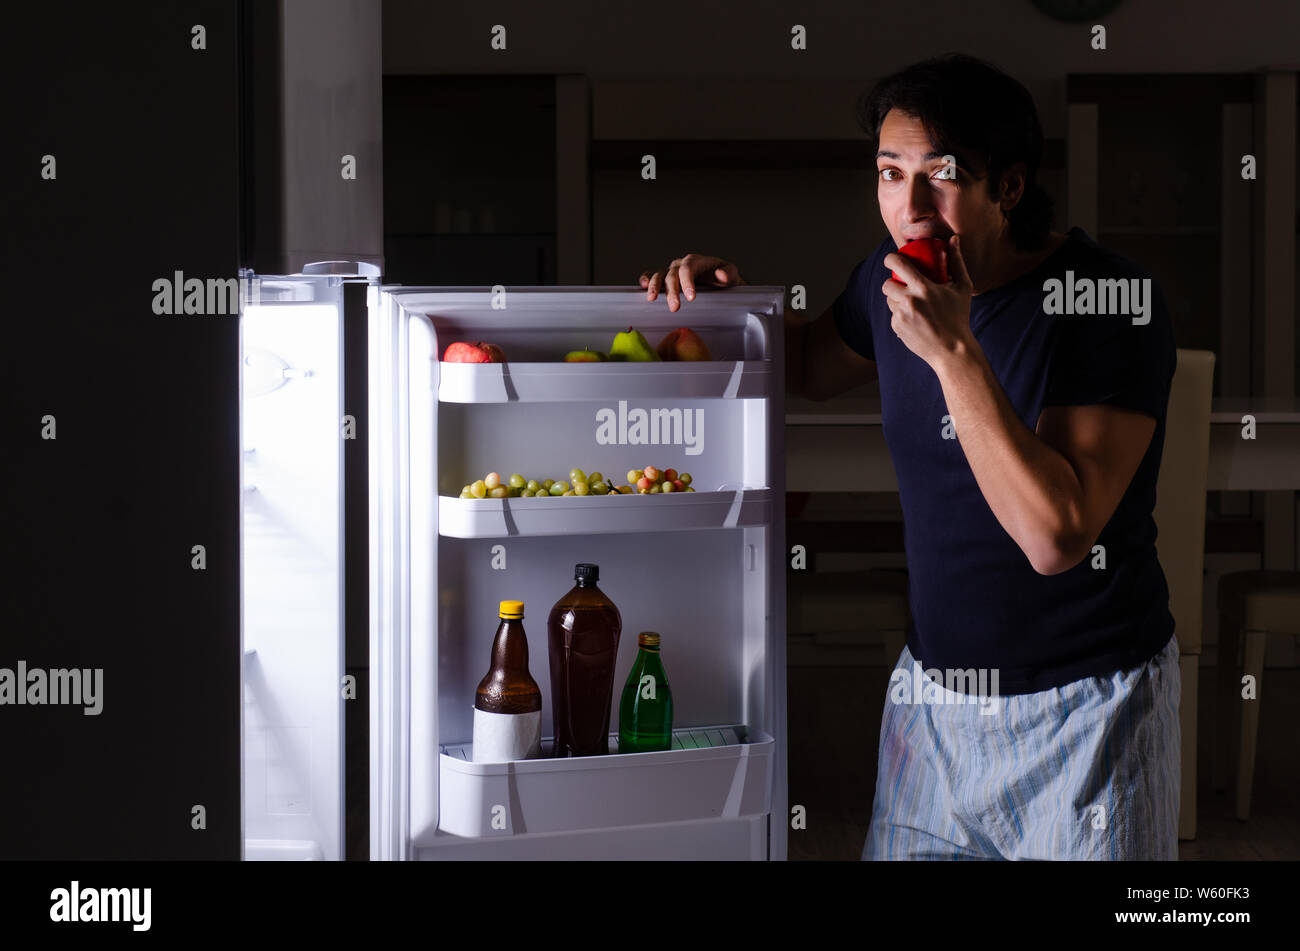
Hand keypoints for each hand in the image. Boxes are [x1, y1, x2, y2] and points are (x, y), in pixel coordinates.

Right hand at [639, 253, 744, 311]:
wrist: (720, 282)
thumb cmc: (724, 278)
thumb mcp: (732, 274)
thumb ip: (728, 273)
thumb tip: (720, 274)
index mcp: (697, 261)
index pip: (688, 268)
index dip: (687, 281)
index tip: (691, 297)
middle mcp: (681, 265)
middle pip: (672, 274)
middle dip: (672, 291)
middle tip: (675, 307)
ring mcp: (672, 272)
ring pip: (660, 275)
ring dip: (654, 286)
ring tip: (652, 299)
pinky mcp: (666, 280)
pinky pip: (653, 276)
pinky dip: (646, 279)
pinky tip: (642, 287)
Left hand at [882, 235, 975, 373]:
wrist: (952, 349)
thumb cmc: (959, 316)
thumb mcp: (962, 287)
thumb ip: (957, 261)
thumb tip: (953, 239)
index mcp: (923, 288)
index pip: (898, 265)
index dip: (890, 259)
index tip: (891, 258)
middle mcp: (909, 301)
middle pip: (886, 285)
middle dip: (891, 283)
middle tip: (900, 284)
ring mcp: (901, 316)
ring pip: (889, 301)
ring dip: (896, 299)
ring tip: (909, 302)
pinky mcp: (897, 328)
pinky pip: (893, 316)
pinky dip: (900, 315)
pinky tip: (913, 319)